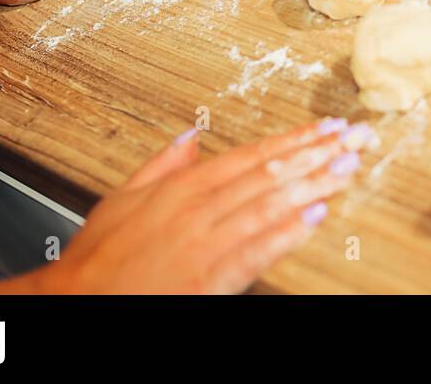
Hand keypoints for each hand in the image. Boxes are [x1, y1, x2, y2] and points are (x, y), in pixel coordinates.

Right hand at [0, 118, 373, 294]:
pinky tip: (315, 216)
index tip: (327, 127)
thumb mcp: (124, 199)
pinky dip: (286, 232)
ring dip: (313, 184)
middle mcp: (196, 208)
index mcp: (181, 187)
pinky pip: (254, 250)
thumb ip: (162, 166)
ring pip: (268, 204)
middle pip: (268, 173)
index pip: (250, 155)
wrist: (74, 303)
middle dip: (317, 153)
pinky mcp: (207, 277)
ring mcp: (203, 242)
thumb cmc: (97, 258)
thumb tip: (189, 136)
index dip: (294, 140)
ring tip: (347, 167)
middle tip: (355, 138)